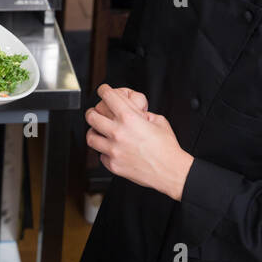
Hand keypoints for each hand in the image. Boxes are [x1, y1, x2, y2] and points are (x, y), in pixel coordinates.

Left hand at [85, 84, 192, 200]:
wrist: (170, 171)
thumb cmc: (167, 148)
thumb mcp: (159, 121)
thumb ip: (143, 114)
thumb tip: (136, 113)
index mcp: (129, 118)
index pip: (107, 97)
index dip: (103, 90)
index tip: (103, 91)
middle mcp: (118, 132)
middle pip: (91, 116)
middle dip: (92, 111)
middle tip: (95, 112)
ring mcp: (113, 150)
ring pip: (90, 137)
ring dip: (94, 132)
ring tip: (98, 131)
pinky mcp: (113, 164)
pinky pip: (100, 155)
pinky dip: (104, 151)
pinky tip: (111, 149)